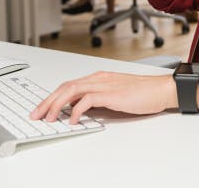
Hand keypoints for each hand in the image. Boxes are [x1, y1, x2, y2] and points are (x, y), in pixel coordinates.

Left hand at [30, 71, 176, 123]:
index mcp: (99, 77)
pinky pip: (87, 99)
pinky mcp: (112, 93)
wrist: (163, 90)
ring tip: (48, 118)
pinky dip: (75, 109)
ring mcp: (105, 84)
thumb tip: (80, 111)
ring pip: (72, 90)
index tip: (42, 109)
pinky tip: (71, 120)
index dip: (52, 97)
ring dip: (56, 104)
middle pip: (65, 86)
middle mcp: (99, 78)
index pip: (69, 85)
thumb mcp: (116, 97)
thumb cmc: (144, 94)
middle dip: (47, 101)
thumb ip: (98, 100)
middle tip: (36, 115)